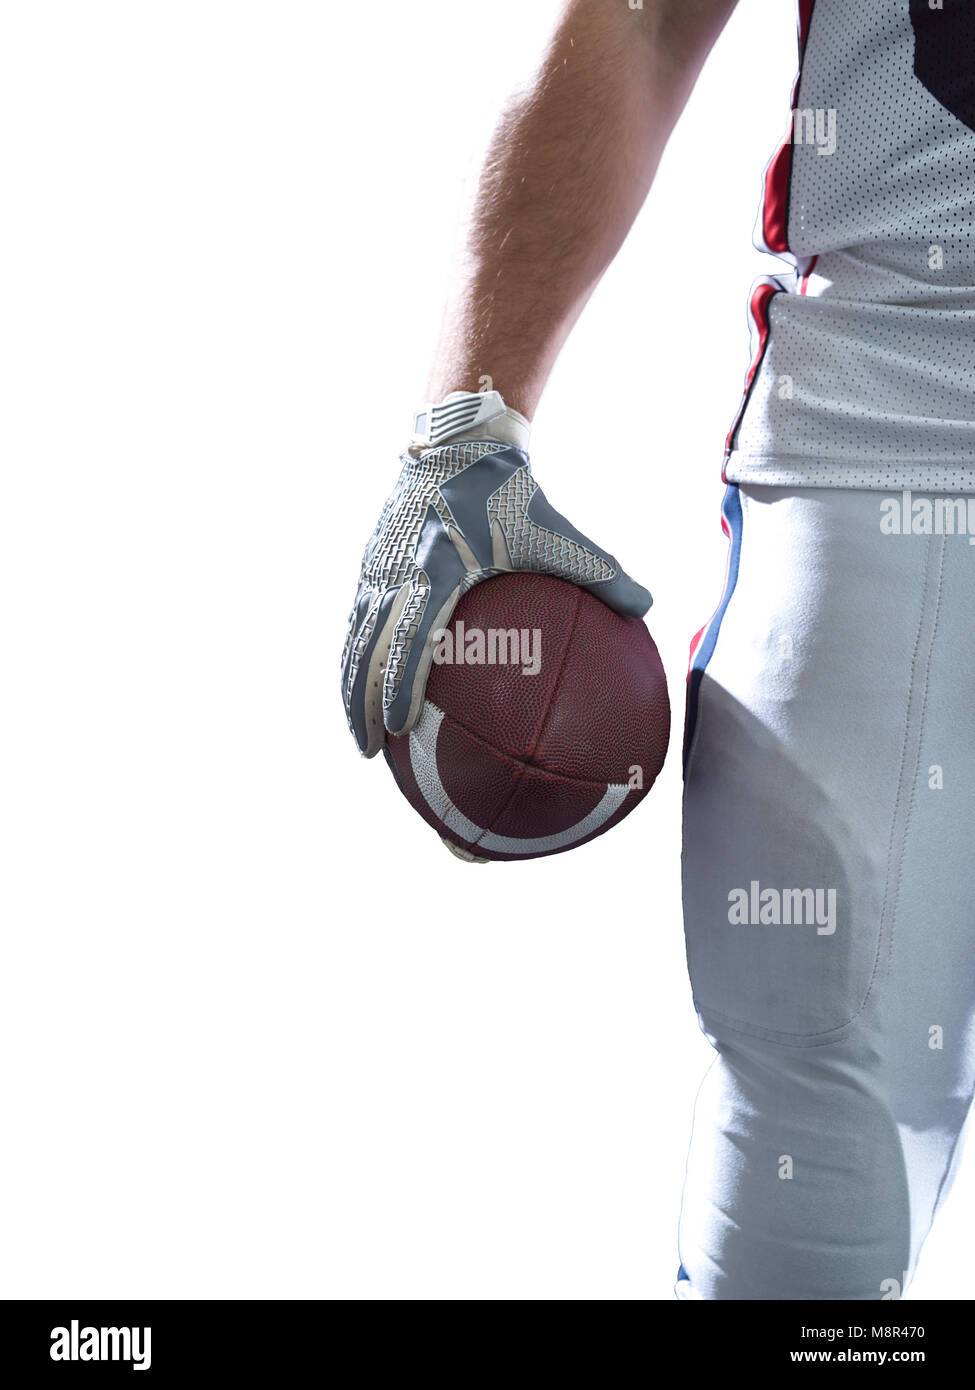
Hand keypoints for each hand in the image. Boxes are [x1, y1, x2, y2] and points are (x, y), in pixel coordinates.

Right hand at [341, 401, 650, 756]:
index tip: (402, 727)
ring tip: (361, 736)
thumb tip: (646, 607)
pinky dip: (356, 659)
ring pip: (356, 640)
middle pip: (366, 649)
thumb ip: (598, 570)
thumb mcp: (553, 530)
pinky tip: (366, 689)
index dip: (399, 685)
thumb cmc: (506, 493)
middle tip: (369, 752)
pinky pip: (359, 622)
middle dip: (361, 705)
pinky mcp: (372, 566)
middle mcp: (396, 572)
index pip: (409, 638)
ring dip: (352, 689)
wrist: (457, 443)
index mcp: (436, 569)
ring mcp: (377, 570)